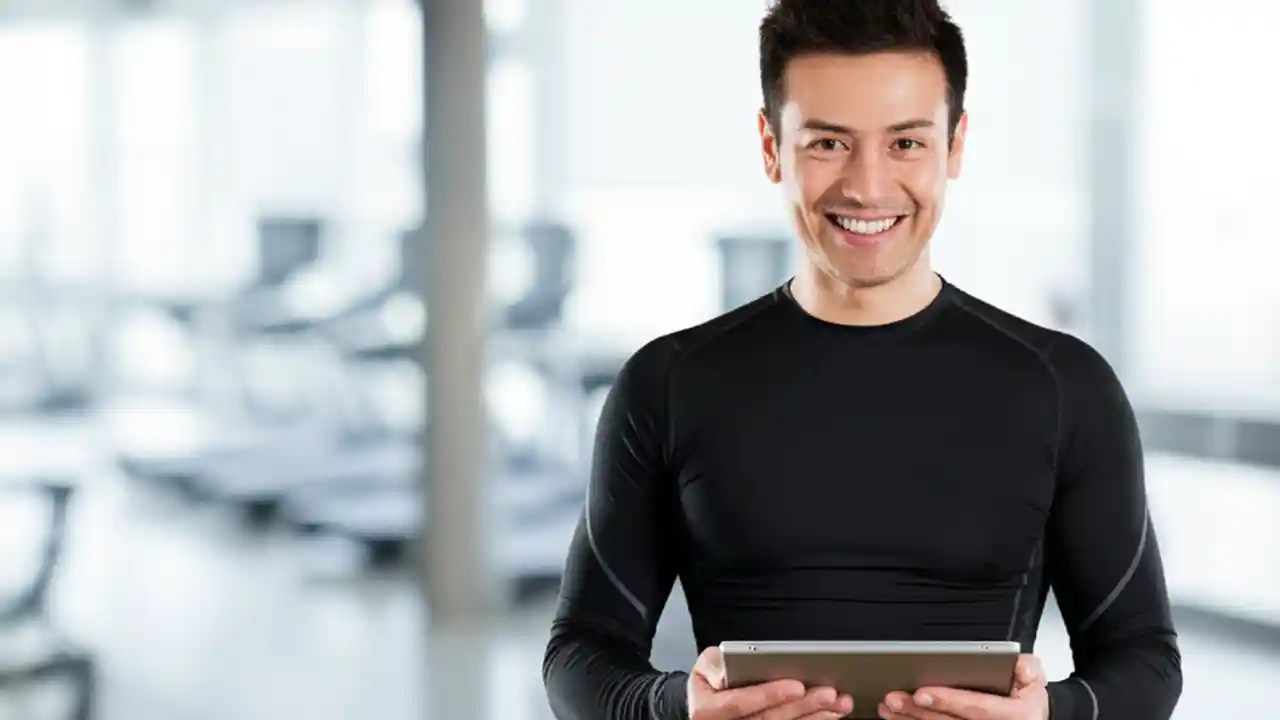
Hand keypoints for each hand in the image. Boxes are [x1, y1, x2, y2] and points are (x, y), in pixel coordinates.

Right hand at [688, 646, 855, 718]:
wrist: (709, 708)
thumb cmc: (711, 685)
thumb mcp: (704, 668)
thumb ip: (713, 666)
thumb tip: (724, 672)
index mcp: (709, 710)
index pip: (739, 703)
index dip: (769, 695)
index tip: (797, 686)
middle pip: (769, 719)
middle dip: (802, 706)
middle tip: (828, 693)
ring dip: (814, 717)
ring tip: (837, 704)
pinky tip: (828, 715)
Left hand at [878, 653, 1048, 719]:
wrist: (1029, 718)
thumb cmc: (1025, 699)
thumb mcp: (1034, 679)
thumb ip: (1027, 668)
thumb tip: (1021, 666)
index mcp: (1014, 715)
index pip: (976, 708)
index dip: (948, 700)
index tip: (921, 692)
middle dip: (919, 711)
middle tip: (894, 698)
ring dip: (910, 719)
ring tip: (888, 706)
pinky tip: (897, 716)